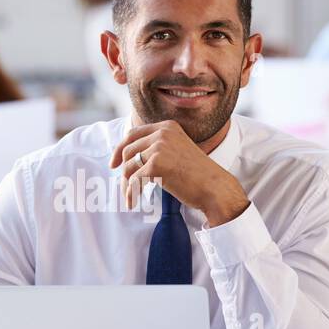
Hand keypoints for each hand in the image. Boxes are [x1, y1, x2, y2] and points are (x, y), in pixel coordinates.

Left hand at [110, 120, 249, 226]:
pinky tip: (133, 202)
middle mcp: (162, 133)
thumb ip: (157, 148)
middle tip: (124, 186)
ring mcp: (159, 148)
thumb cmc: (198, 175)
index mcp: (167, 127)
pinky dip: (131, 193)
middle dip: (122, 170)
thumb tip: (128, 158)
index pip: (133, 133)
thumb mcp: (178, 151)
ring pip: (128, 166)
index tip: (113, 164)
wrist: (215, 188)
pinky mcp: (156, 165)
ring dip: (126, 184)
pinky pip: (133, 180)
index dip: (119, 149)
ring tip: (131, 196)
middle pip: (127, 150)